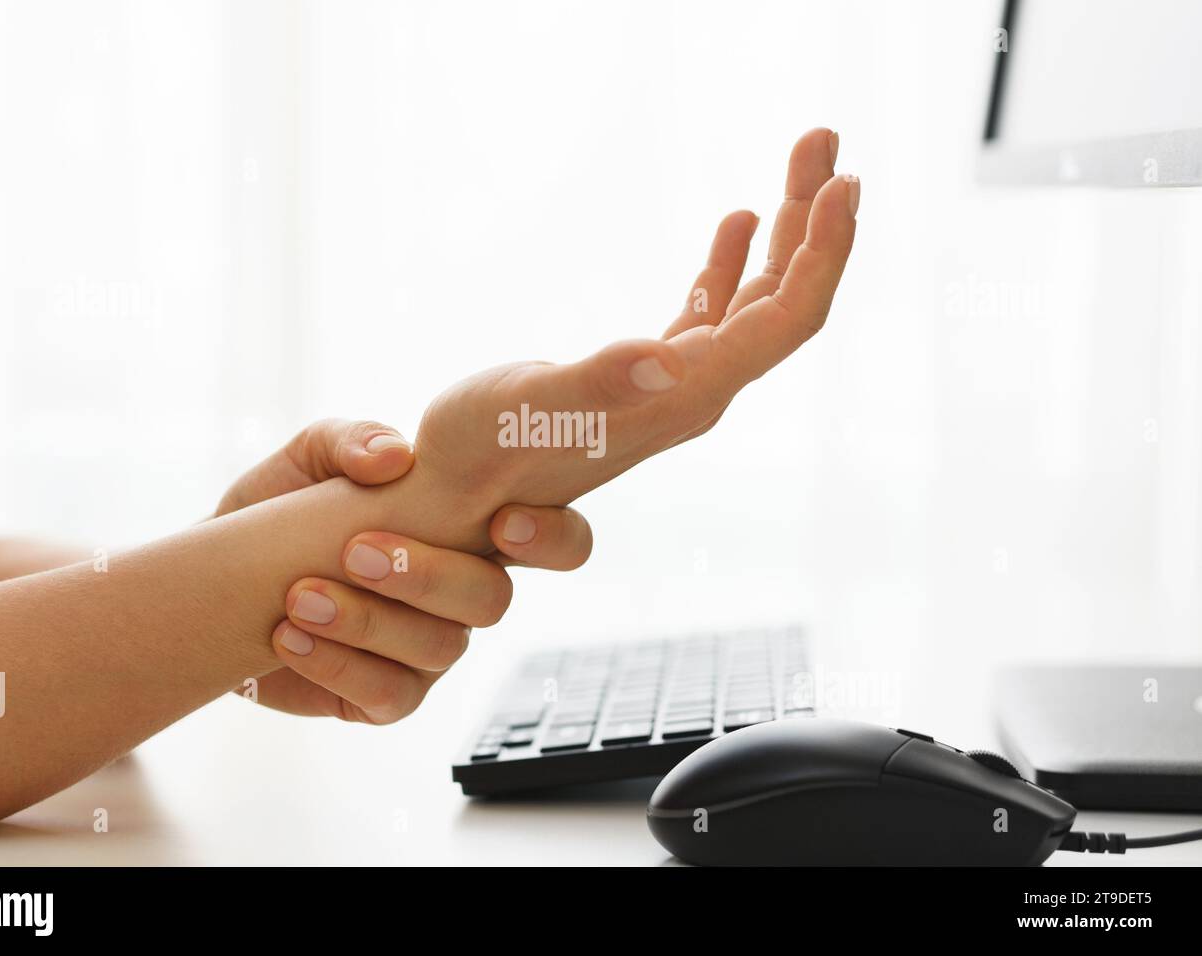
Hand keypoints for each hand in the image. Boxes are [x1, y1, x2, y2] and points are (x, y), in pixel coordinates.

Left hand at [217, 418, 592, 718]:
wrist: (216, 571)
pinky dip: (337, 664)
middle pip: (493, 600)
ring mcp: (429, 650)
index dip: (551, 537)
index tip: (502, 520)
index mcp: (470, 530)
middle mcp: (463, 594)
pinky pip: (391, 695)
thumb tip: (396, 459)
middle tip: (355, 550)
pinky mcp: (386, 695)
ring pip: (440, 648)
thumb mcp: (313, 453)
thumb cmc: (283, 505)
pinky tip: (288, 634)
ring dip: (367, 620)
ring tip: (299, 595)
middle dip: (429, 575)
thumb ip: (356, 439)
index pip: (555, 540)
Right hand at [406, 128, 857, 540]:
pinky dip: (729, 263)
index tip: (843, 181)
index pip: (783, 323)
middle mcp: (693, 393)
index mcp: (683, 397)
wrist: (453, 499)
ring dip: (782, 231)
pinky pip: (708, 312)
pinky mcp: (644, 378)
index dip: (823, 253)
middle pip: (783, 303)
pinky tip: (738, 221)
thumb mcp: (526, 408)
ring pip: (751, 301)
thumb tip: (669, 356)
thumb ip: (596, 383)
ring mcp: (672, 386)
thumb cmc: (477, 454)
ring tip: (802, 158)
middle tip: (825, 137)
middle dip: (813, 220)